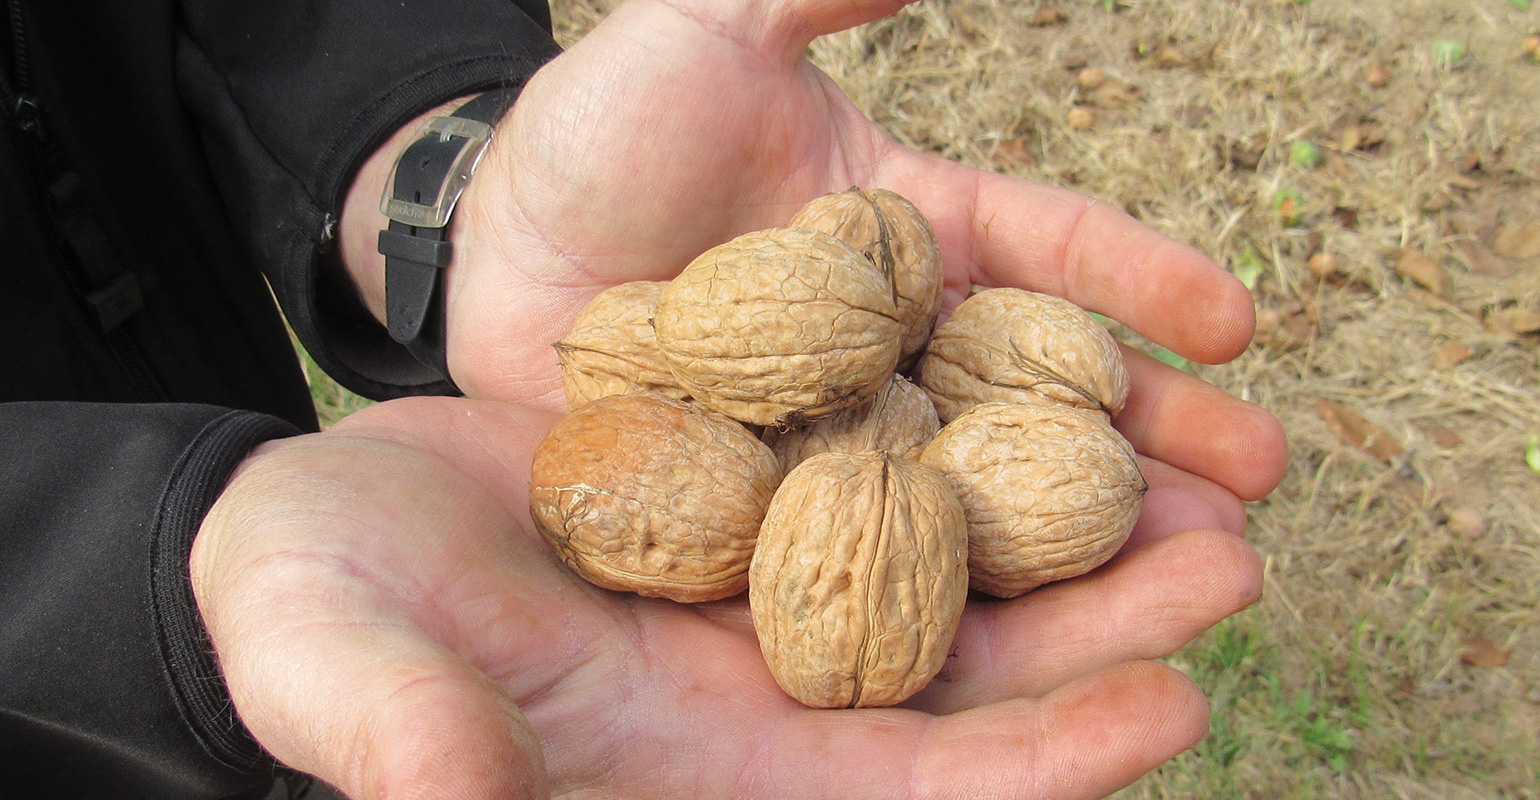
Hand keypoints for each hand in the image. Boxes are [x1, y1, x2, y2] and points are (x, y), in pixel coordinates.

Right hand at [193, 397, 1264, 799]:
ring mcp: (762, 584)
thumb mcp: (338, 666)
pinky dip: (965, 428)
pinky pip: (883, 459)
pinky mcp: (749, 487)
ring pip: (947, 560)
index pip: (905, 795)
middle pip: (965, 675)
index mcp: (699, 773)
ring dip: (1062, 519)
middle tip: (1229, 553)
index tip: (1168, 706)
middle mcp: (760, 693)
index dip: (1036, 765)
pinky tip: (1041, 368)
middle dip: (1099, 628)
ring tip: (1185, 458)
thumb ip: (406, 741)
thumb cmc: (310, 611)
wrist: (317, 519)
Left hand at [339, 0, 1284, 511]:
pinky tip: (1029, 647)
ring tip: (1191, 582)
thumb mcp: (704, 32)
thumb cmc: (593, 134)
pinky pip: (872, 559)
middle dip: (1151, 438)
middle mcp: (890, 343)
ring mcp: (836, 435)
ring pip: (981, 490)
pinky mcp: (771, 512)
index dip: (1141, 281)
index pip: (1044, 253)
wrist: (479, 250)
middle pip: (1040, 393)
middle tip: (1256, 492)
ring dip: (1085, 541)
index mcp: (903, 233)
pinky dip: (950, 600)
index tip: (1240, 323)